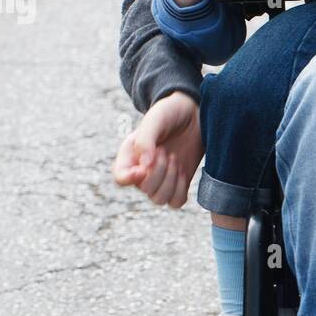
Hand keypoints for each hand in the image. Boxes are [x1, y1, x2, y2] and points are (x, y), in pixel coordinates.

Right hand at [112, 91, 203, 208]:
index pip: (121, 178)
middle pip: (144, 189)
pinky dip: (181, 189)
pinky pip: (176, 202)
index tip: (144, 167)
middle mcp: (142, 171)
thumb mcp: (155, 120)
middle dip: (158, 171)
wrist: (194, 114)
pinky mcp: (179, 184)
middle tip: (166, 151)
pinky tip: (183, 170)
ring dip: (170, 180)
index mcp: (130, 155)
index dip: (130, 178)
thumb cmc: (170, 113)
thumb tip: (144, 166)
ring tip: (175, 159)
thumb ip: (145, 140)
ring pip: (159, 199)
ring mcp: (161, 179)